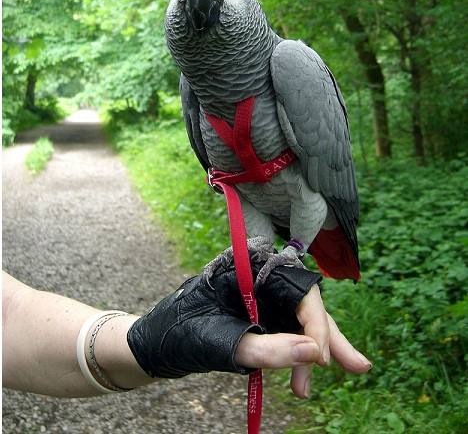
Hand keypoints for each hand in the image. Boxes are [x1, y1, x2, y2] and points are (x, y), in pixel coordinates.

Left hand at [127, 252, 321, 378]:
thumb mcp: (221, 343)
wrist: (154, 346)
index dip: (316, 324)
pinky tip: (304, 377)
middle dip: (329, 339)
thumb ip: (267, 349)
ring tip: (322, 385)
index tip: (317, 359)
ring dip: (314, 354)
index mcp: (251, 269)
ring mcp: (261, 301)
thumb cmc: (179, 334)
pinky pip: (288, 335)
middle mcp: (261, 280)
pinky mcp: (259, 319)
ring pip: (301, 323)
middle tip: (359, 368)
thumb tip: (314, 354)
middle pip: (306, 306)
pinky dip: (297, 357)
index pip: (299, 290)